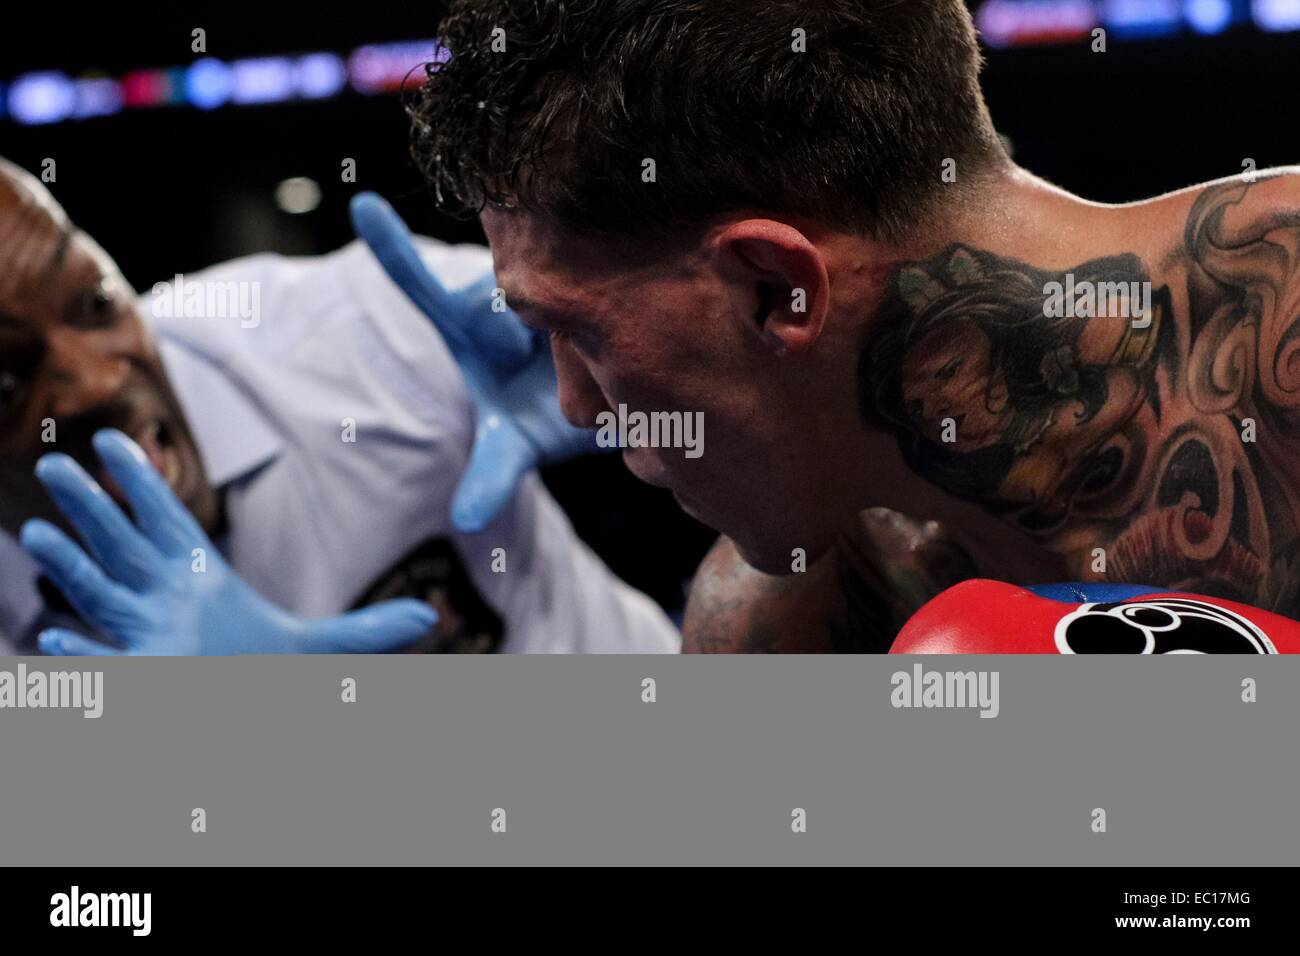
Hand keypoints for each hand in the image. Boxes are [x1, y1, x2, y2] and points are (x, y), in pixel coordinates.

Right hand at [21, 430, 436, 655]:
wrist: (241, 709)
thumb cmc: (260, 671)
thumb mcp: (322, 651)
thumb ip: (369, 633)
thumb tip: (430, 618)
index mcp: (199, 578)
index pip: (167, 520)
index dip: (141, 483)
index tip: (111, 440)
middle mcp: (163, 598)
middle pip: (124, 543)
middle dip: (92, 507)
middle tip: (56, 463)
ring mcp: (146, 634)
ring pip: (102, 591)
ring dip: (72, 565)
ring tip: (38, 534)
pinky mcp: (142, 675)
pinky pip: (104, 658)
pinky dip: (81, 650)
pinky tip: (56, 635)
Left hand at [350, 192, 603, 531]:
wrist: (616, 396)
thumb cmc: (548, 414)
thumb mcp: (516, 445)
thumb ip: (490, 476)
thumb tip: (467, 522)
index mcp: (467, 326)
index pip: (422, 286)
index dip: (395, 247)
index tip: (362, 203)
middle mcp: (501, 290)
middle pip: (495, 296)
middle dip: (516, 338)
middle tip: (539, 365)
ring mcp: (545, 272)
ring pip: (547, 289)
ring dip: (565, 334)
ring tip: (584, 357)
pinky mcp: (592, 266)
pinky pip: (594, 281)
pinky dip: (603, 316)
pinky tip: (618, 331)